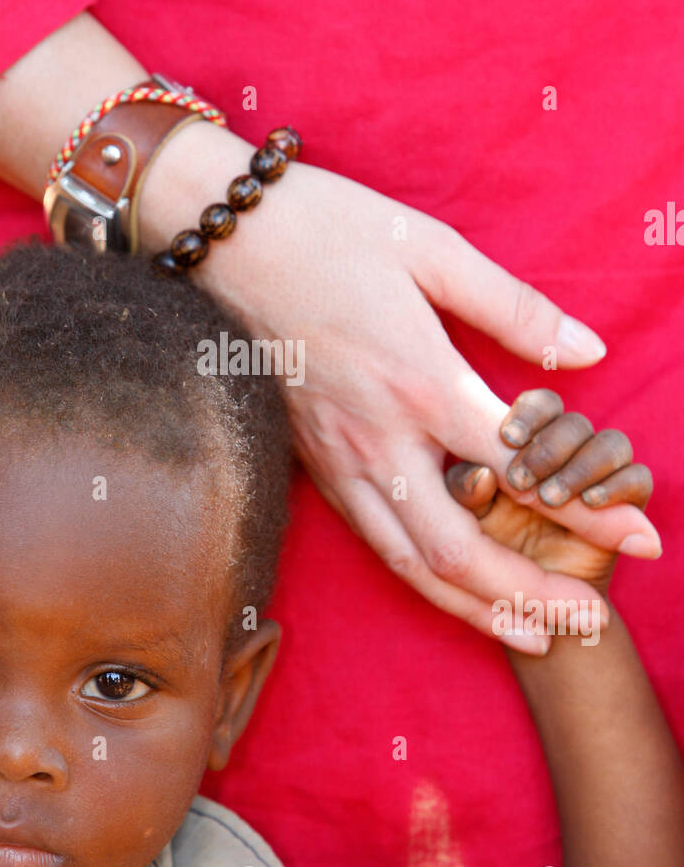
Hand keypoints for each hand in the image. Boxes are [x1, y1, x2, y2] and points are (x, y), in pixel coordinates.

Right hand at [183, 157, 661, 645]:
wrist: (223, 236)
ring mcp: (336, 460)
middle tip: (590, 623)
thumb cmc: (328, 229)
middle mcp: (377, 439)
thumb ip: (514, 308)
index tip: (642, 536)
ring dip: (476, 610)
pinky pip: (373, 541)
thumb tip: (589, 351)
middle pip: (461, 551)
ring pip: (409, 565)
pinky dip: (422, 581)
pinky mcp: (311, 464)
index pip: (523, 470)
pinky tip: (454, 593)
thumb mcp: (430, 247)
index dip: (590, 512)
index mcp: (418, 381)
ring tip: (532, 637)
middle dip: (531, 597)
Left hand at [445, 387, 652, 602]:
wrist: (527, 601)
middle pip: (575, 422)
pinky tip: (588, 502)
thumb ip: (464, 489)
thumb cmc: (490, 547)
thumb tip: (478, 474)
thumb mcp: (466, 518)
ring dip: (582, 467)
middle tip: (522, 482)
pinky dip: (616, 486)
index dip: (529, 414)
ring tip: (551, 498)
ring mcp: (601, 476)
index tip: (507, 437)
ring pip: (611, 444)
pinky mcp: (628, 505)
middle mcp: (570, 452)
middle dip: (550, 447)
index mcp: (531, 440)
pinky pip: (638, 479)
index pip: (540, 405)